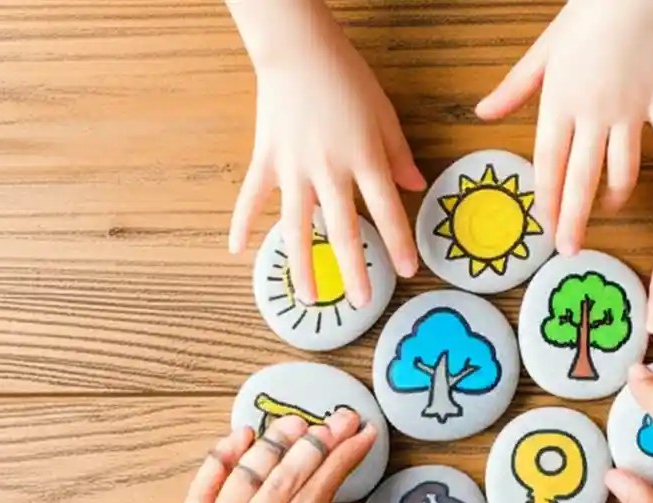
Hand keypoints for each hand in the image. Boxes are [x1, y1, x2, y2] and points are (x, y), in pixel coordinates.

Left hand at [50, 411, 376, 502]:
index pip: (312, 501)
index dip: (340, 464)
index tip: (361, 441)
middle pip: (284, 479)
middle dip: (319, 442)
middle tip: (344, 419)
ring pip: (246, 475)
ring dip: (276, 441)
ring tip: (302, 420)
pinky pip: (203, 486)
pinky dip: (223, 456)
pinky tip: (241, 435)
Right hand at [227, 0, 425, 306]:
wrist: (298, 50)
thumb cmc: (346, 78)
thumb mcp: (384, 114)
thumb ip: (398, 155)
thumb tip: (415, 187)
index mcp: (364, 158)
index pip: (386, 210)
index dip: (399, 243)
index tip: (409, 271)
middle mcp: (329, 170)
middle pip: (342, 229)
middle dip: (353, 269)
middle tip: (361, 302)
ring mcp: (293, 168)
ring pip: (297, 226)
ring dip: (303, 265)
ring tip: (310, 298)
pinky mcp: (266, 160)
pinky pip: (252, 198)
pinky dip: (241, 224)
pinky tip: (237, 251)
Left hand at [476, 0, 652, 252]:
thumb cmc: (587, 13)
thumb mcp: (542, 52)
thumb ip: (514, 89)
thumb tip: (483, 113)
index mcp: (559, 103)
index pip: (548, 164)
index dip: (546, 200)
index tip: (544, 226)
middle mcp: (592, 113)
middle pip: (581, 178)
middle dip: (574, 219)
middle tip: (569, 249)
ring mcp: (630, 109)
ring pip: (622, 168)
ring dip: (616, 197)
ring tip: (611, 213)